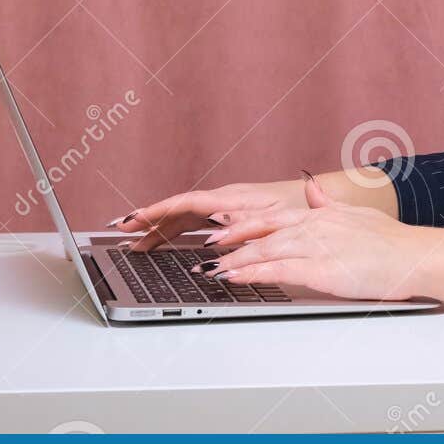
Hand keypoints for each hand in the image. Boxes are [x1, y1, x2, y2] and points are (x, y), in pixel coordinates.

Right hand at [109, 180, 306, 250]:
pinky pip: (196, 223)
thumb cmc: (301, 206)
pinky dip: (177, 232)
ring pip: (185, 218)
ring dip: (159, 230)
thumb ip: (242, 224)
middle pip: (178, 211)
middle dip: (148, 221)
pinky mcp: (231, 218)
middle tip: (121, 235)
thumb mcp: (274, 218)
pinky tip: (165, 243)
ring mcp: (227, 208)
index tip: (132, 220)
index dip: (156, 212)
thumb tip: (211, 232)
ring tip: (135, 244)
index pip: (184, 204)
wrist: (323, 200)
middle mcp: (225, 201)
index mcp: (232, 199)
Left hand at [203, 172, 434, 300]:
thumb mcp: (357, 214)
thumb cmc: (393, 242)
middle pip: (263, 231)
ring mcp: (318, 246)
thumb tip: (312, 187)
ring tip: (212, 268)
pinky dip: (253, 272)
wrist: (416, 256)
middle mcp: (316, 226)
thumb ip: (330, 203)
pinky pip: (280, 269)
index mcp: (322, 215)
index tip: (221, 229)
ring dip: (235, 259)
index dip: (244, 223)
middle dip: (231, 240)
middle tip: (206, 248)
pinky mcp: (323, 269)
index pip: (274, 216)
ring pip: (266, 249)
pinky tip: (237, 277)